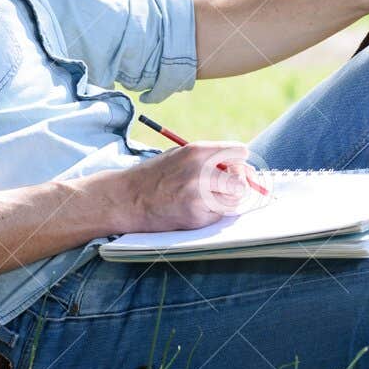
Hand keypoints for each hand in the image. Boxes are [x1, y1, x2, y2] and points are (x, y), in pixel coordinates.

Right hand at [100, 142, 263, 232]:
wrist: (125, 199)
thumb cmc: (155, 175)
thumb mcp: (180, 155)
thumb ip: (208, 158)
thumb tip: (243, 167)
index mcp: (197, 151)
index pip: (240, 153)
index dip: (239, 161)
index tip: (234, 167)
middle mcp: (200, 172)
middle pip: (241, 179)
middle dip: (238, 182)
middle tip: (227, 186)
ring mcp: (198, 196)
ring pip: (235, 199)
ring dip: (227, 199)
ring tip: (209, 197)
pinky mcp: (195, 217)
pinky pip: (219, 215)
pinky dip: (213, 213)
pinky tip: (195, 208)